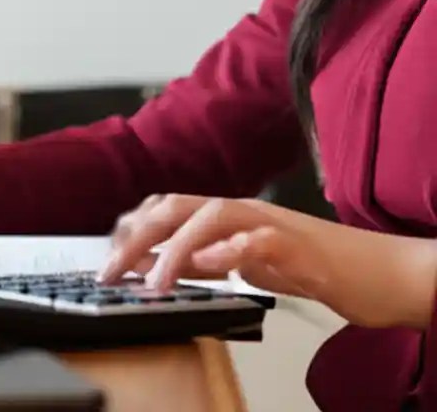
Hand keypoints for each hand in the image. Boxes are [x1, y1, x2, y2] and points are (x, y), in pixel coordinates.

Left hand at [100, 194, 436, 329]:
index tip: (106, 254)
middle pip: (177, 206)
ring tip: (154, 281)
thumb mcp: (243, 266)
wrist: (379, 272)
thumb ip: (201, 262)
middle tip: (112, 271)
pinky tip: (211, 265)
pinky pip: (261, 239)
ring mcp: (271, 223)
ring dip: (175, 247)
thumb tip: (153, 265)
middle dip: (137, 236)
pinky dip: (231, 250)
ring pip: (212, 215)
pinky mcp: (299, 245)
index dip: (131, 226)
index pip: (167, 207)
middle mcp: (244, 211)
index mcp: (228, 215)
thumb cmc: (313, 267)